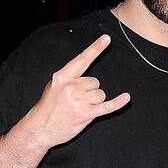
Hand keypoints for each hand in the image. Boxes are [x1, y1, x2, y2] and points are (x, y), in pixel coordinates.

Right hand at [28, 35, 129, 149]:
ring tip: (80, 108)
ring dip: (94, 101)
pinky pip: (107, 106)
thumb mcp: (53, 87)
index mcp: (62, 77)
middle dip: (90, 90)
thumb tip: (86, 78)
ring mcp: (79, 101)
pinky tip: (126, 97)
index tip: (106, 38)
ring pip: (100, 94)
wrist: (41, 128)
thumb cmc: (48, 108)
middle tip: (77, 100)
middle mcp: (72, 87)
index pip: (82, 60)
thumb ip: (68, 79)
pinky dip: (118, 103)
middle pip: (95, 82)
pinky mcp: (86, 114)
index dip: (95, 48)